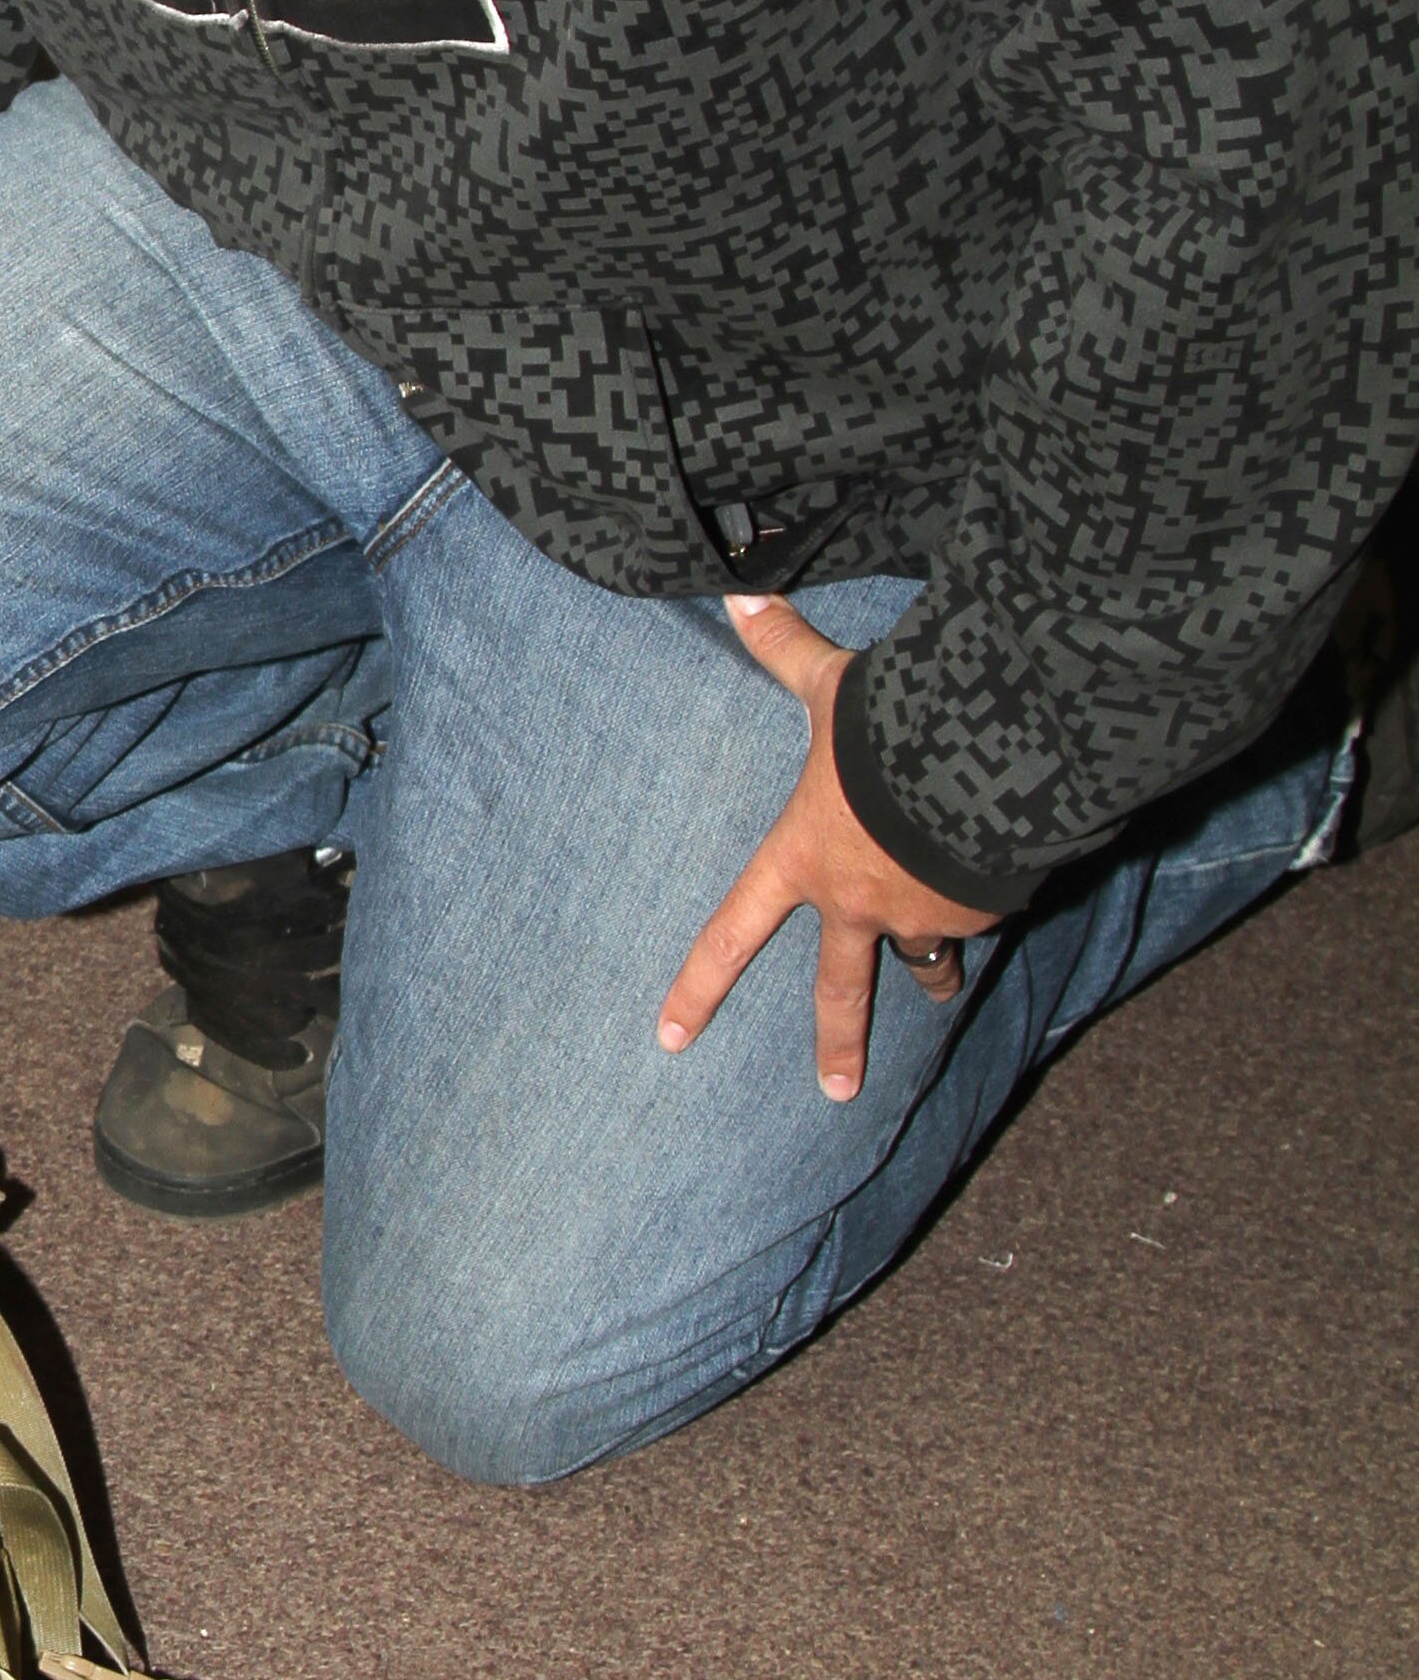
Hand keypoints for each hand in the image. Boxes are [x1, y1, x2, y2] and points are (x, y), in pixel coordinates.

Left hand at [657, 590, 997, 1100]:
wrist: (982, 761)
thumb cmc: (888, 729)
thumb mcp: (830, 687)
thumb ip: (784, 647)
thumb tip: (736, 587)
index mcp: (804, 861)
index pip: (732, 934)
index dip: (698, 986)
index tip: (670, 1038)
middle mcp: (859, 903)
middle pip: (841, 990)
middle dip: (840, 1044)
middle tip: (837, 1091)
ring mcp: (924, 917)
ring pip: (929, 958)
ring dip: (937, 973)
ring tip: (946, 992)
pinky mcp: (985, 911)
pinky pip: (984, 907)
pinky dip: (992, 890)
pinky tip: (1008, 854)